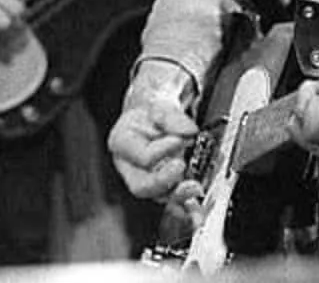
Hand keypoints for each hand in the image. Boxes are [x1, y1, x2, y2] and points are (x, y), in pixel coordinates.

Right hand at [108, 66, 199, 207]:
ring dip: (179, 196)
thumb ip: (171, 117)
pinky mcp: (164, 189)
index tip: (178, 139)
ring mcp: (147, 180)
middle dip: (164, 181)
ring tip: (195, 188)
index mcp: (121, 143)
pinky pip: (175, 203)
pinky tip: (197, 212)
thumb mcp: (158, 105)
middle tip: (181, 166)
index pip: (141, 156)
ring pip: (159, 197)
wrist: (155, 118)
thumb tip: (188, 130)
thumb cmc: (152, 112)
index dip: (160, 151)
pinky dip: (188, 208)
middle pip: (142, 185)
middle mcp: (130, 167)